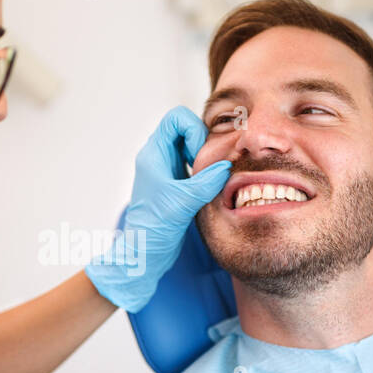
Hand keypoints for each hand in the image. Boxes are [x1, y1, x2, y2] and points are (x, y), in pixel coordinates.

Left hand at [84, 106, 231, 312]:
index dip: (194, 130)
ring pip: (193, 147)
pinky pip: (195, 165)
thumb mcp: (183, 202)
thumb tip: (227, 166)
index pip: (176, 118)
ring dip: (207, 158)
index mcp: (153, 154)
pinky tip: (211, 187)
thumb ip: (206, 181)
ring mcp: (167, 170)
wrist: (144, 255)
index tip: (199, 155)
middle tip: (211, 167)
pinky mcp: (176, 183)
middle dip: (205, 143)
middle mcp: (159, 157)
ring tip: (212, 178)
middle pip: (187, 129)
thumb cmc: (154, 229)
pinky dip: (206, 171)